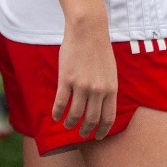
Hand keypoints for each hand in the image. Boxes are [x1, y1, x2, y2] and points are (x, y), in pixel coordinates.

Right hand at [53, 22, 118, 139]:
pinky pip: (60, 103)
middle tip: (81, 134)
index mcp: (111, 89)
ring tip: (67, 126)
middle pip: (91, 119)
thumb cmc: (100, 49)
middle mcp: (97, 90)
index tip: (98, 136)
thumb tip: (102, 105)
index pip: (108, 117)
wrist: (88, 30)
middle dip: (86, 131)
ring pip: (75, 114)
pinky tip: (55, 117)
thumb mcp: (111, 71)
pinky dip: (57, 113)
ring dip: (70, 124)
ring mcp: (81, 86)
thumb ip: (107, 89)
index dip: (103, 130)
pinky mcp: (66, 80)